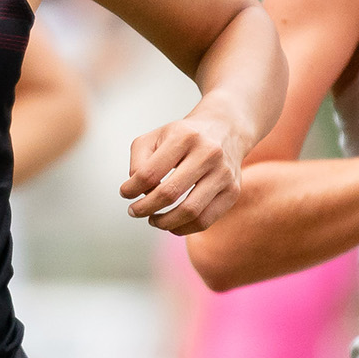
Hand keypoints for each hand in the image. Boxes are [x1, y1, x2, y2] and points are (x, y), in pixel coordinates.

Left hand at [119, 116, 244, 233]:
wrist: (226, 129)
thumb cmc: (183, 137)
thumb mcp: (155, 136)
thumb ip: (138, 161)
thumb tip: (136, 191)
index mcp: (184, 136)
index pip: (149, 172)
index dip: (131, 189)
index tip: (125, 194)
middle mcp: (208, 153)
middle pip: (169, 193)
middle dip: (145, 208)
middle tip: (134, 211)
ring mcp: (223, 174)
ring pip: (190, 212)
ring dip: (164, 223)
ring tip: (153, 220)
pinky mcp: (233, 191)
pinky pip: (205, 221)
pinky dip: (184, 228)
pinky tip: (172, 224)